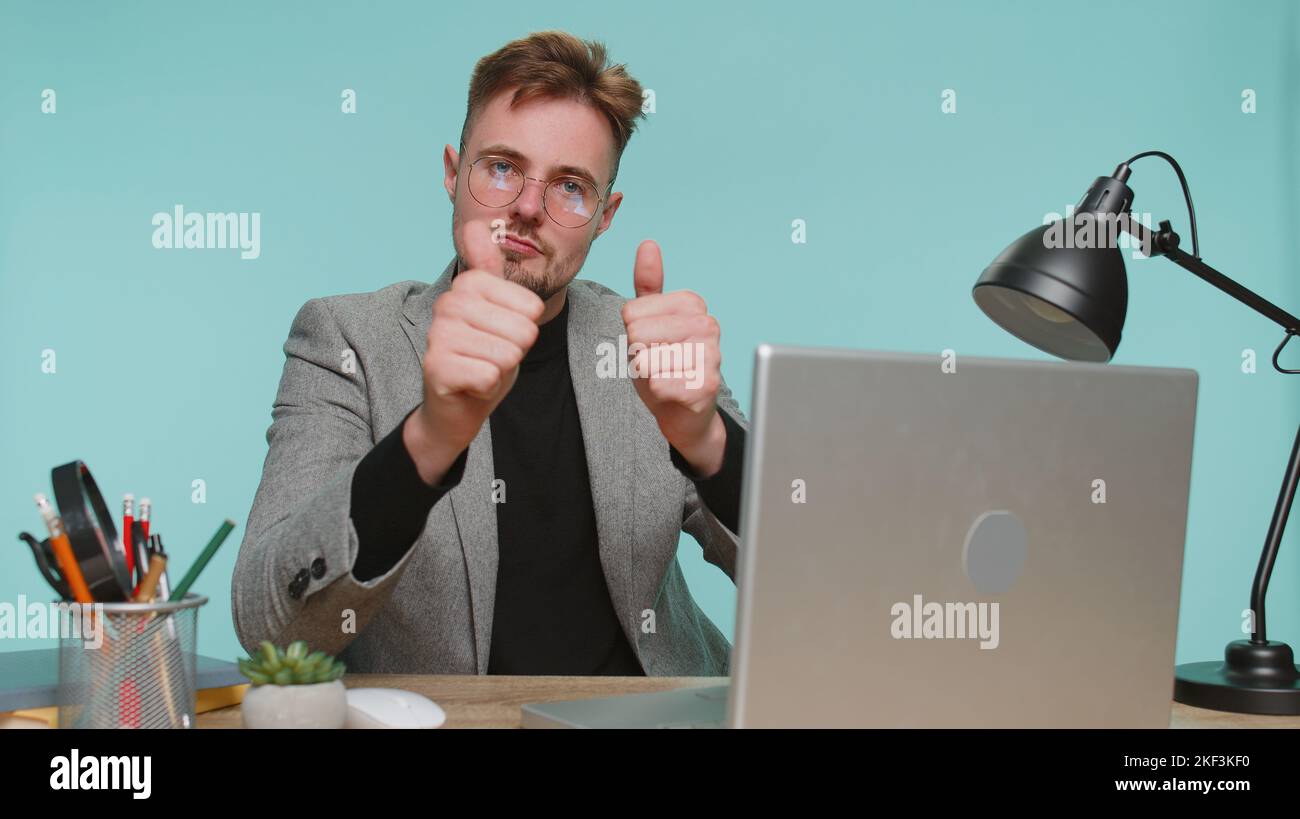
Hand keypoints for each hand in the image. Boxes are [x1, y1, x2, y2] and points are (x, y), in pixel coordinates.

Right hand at [403, 220, 544, 483]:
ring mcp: (438, 335)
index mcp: (469, 284)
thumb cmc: (483, 355)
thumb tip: (476, 226)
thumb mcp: (497, 309)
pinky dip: (487, 388)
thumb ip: (489, 268)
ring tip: (480, 368)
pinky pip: (490, 376)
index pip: (531, 308)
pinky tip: (471, 385)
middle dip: (515, 352)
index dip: (526, 329)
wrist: (456, 405)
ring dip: (500, 370)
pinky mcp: (436, 367)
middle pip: (523, 331)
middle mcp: (449, 303)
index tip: (501, 335)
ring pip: (507, 354)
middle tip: (491, 356)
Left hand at [621, 240, 726, 477]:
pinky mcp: (706, 385)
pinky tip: (672, 392)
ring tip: (665, 376)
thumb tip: (648, 244)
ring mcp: (711, 355)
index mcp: (692, 303)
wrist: (686, 412)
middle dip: (638, 354)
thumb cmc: (666, 363)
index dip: (632, 333)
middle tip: (657, 363)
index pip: (631, 312)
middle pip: (637, 334)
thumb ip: (649, 284)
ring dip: (647, 375)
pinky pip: (658, 384)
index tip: (652, 343)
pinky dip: (657, 393)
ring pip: (646, 360)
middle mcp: (707, 324)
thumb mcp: (652, 321)